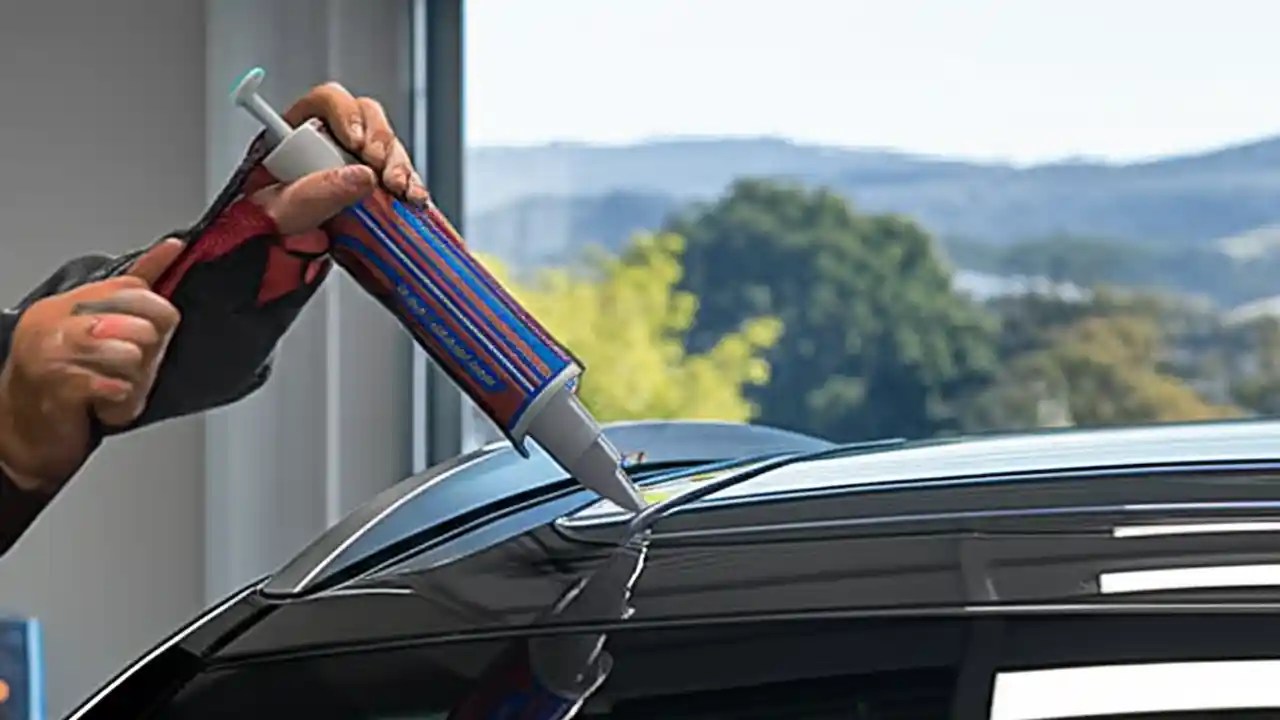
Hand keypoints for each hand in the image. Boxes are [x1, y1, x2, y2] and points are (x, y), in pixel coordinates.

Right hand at [0, 240, 183, 489]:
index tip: (163, 324)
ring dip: (136, 376)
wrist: (22, 437)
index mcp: (65, 305)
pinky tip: (108, 402)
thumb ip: (129, 297)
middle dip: (151, 347)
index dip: (158, 307)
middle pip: (140, 316)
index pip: (129, 284)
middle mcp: (54, 322)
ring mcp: (52, 352)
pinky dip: (123, 399)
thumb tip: (172, 249)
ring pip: (130, 350)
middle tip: (134, 366)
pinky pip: (117, 385)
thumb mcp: (97, 335)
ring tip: (119, 384)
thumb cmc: (63, 385)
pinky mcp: (58, 386)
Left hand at [246, 83, 428, 234]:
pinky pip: (401, 176)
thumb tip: (361, 177)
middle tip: (380, 168)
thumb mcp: (279, 211)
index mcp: (295, 133)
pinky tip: (414, 198)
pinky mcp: (374, 189)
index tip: (355, 142)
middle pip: (367, 119)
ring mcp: (353, 165)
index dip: (346, 114)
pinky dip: (411, 186)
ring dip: (399, 166)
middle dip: (382, 142)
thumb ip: (313, 192)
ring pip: (388, 147)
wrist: (273, 263)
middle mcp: (328, 143)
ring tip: (400, 189)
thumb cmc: (264, 231)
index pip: (327, 102)